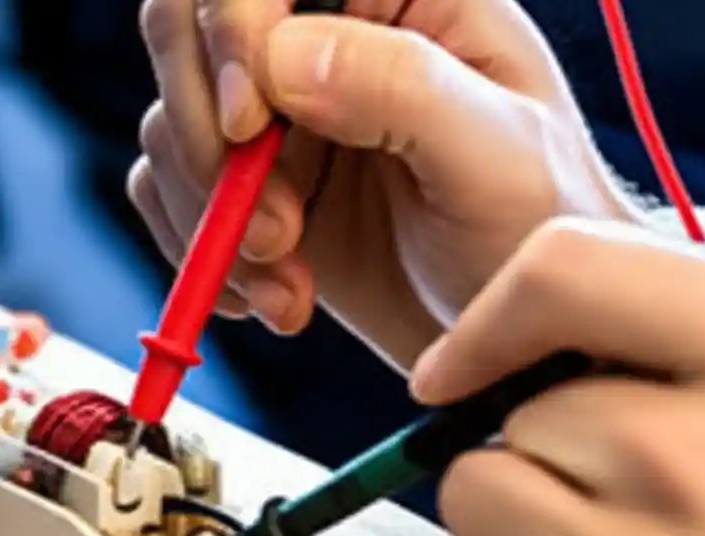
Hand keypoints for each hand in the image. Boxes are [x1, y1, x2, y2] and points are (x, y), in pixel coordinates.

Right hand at [128, 0, 642, 368]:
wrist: (514, 336)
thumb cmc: (535, 231)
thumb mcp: (497, 156)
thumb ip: (400, 90)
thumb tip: (283, 59)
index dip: (232, 32)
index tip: (250, 128)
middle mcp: (325, 38)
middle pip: (185, 29)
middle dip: (205, 139)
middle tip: (271, 231)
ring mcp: (278, 112)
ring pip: (171, 125)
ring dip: (212, 221)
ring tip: (289, 283)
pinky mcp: (246, 182)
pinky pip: (168, 192)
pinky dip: (200, 254)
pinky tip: (270, 296)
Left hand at [414, 218, 704, 535]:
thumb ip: (641, 328)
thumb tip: (457, 365)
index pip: (566, 275)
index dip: (494, 315)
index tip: (466, 361)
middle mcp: (700, 464)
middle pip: (511, 412)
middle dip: (546, 448)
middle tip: (629, 488)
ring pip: (475, 498)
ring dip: (518, 523)